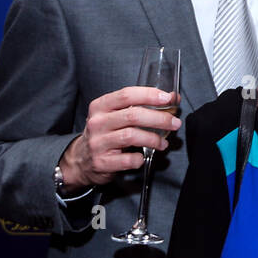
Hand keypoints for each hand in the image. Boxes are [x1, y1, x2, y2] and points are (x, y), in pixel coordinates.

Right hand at [58, 86, 180, 187]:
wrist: (82, 159)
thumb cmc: (104, 133)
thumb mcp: (113, 115)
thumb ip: (137, 106)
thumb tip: (171, 97)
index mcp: (100, 106)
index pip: (126, 95)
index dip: (149, 95)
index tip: (167, 98)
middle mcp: (97, 122)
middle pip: (133, 115)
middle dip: (159, 118)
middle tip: (175, 123)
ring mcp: (98, 142)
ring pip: (131, 136)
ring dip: (154, 139)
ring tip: (163, 143)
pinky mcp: (102, 162)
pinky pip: (128, 159)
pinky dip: (139, 158)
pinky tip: (143, 157)